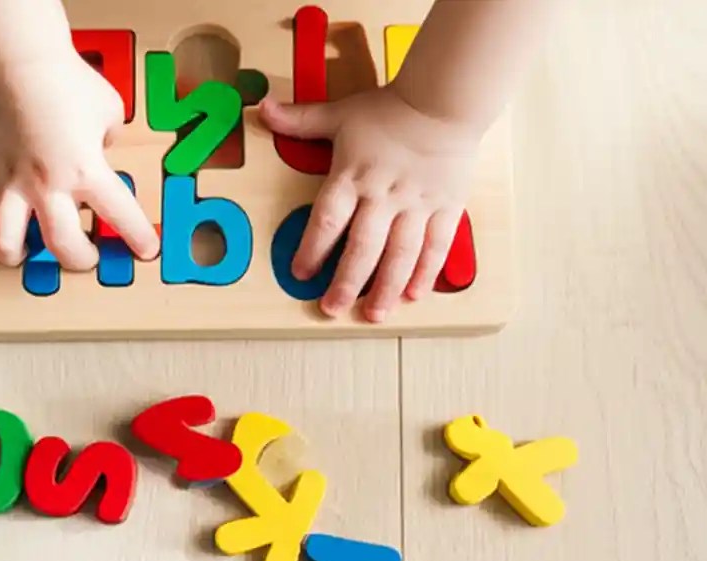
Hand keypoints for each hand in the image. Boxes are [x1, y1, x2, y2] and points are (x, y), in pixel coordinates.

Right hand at [0, 51, 158, 270]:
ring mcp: (7, 181)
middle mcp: (46, 185)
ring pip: (6, 238)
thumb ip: (107, 137)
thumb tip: (102, 145)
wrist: (19, 58)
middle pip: (64, 244)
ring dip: (16, 254)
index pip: (120, 213)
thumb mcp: (108, 110)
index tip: (145, 250)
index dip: (137, 237)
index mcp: (85, 170)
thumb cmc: (65, 79)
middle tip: (84, 255)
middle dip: (79, 258)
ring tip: (25, 253)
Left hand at [259, 85, 480, 321]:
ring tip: (373, 315)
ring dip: (386, 287)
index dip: (312, 249)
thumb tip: (262, 109)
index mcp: (353, 176)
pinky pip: (434, 246)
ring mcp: (416, 205)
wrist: (445, 100)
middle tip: (332, 309)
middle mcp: (383, 196)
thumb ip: (300, 120)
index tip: (300, 273)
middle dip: (346, 282)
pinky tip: (412, 295)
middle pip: (363, 246)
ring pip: (400, 254)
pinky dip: (424, 273)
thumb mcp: (340, 113)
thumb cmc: (390, 109)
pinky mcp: (445, 208)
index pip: (328, 219)